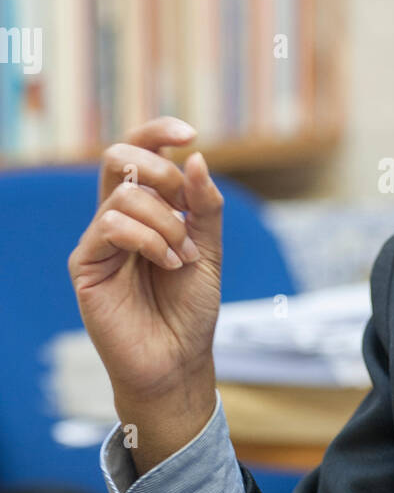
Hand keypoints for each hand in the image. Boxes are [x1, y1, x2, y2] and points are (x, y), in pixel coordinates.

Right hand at [68, 118, 223, 407]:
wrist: (178, 360)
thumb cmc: (190, 308)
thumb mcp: (210, 249)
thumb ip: (204, 205)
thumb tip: (194, 156)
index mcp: (147, 209)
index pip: (141, 153)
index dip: (158, 132)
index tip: (190, 133)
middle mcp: (118, 218)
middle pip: (120, 157)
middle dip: (161, 170)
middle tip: (186, 207)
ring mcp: (99, 240)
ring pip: (126, 195)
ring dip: (167, 222)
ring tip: (183, 258)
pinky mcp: (85, 264)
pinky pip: (112, 225)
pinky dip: (149, 239)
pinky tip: (168, 263)